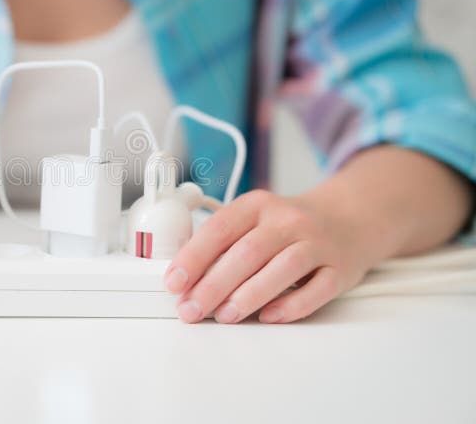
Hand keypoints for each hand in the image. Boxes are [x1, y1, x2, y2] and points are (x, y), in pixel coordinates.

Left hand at [164, 189, 375, 323]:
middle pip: (247, 252)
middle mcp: (288, 220)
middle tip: (191, 309)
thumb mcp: (253, 219)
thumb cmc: (287, 226)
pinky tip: (269, 316)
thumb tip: (183, 277)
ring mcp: (316, 243)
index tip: (175, 282)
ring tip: (224, 316)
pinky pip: (316, 289)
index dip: (194, 257)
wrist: (347, 218)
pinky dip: (291, 306)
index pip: (220, 228)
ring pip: (282, 268)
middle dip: (214, 285)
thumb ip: (222, 242)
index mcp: (258, 204)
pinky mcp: (339, 269)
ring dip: (248, 296)